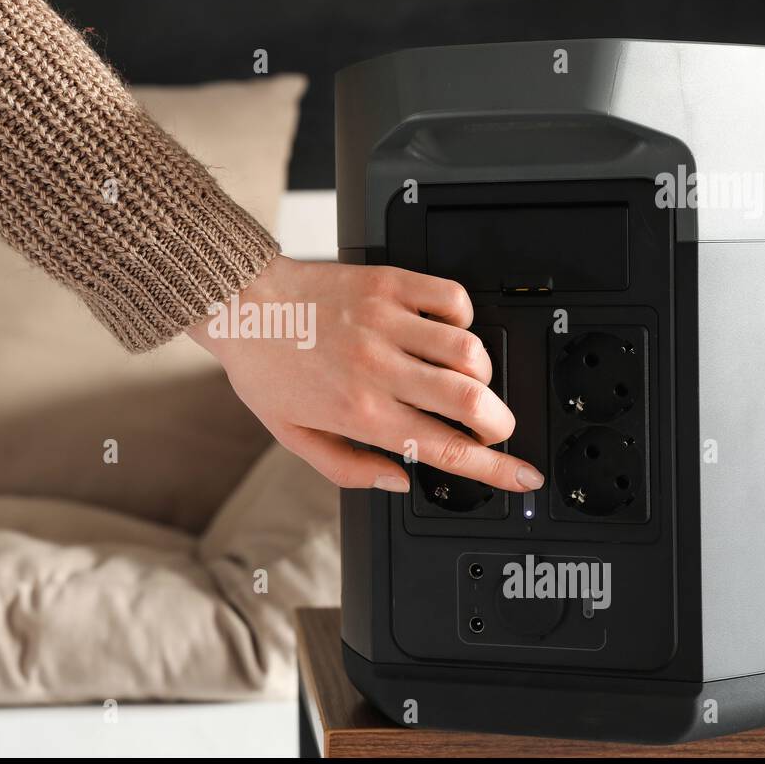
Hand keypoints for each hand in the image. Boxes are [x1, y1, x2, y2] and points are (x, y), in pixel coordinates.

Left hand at [187, 255, 544, 493]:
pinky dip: (463, 318)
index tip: (523, 476)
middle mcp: (378, 369)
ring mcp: (386, 322)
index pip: (445, 449)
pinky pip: (452, 299)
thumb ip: (348, 469)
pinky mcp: (388, 284)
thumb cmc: (264, 367)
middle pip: (472, 401)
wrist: (241, 303)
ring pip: (470, 350)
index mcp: (359, 412)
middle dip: (499, 424)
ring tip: (464, 380)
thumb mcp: (294, 437)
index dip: (495, 470)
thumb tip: (399, 479)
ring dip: (481, 373)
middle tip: (493, 428)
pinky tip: (445, 331)